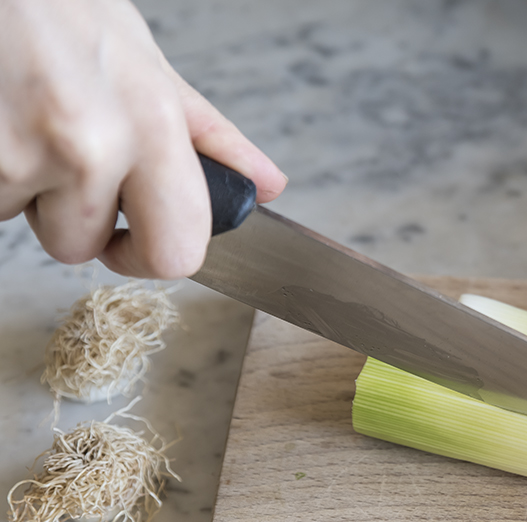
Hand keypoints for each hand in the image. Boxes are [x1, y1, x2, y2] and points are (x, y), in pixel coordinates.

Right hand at [0, 0, 286, 278]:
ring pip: (25, 221)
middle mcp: (91, 145)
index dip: (151, 258)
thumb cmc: (57, 10)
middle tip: (64, 163)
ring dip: (25, 188)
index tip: (133, 242)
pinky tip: (1, 120)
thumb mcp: (146, 62)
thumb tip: (266, 186)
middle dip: (72, 221)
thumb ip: (209, 136)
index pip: (176, 251)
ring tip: (27, 121)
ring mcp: (21, 153)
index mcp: (152, 123)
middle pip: (82, 248)